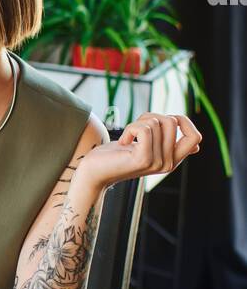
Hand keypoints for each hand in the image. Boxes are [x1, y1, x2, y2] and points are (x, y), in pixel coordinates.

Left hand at [74, 113, 201, 194]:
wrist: (93, 172)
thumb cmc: (116, 156)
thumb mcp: (146, 147)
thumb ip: (167, 144)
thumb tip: (196, 145)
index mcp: (172, 160)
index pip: (195, 137)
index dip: (183, 121)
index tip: (161, 121)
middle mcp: (168, 163)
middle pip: (173, 121)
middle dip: (151, 116)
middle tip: (134, 130)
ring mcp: (157, 162)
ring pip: (156, 122)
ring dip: (137, 122)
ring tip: (127, 137)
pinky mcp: (144, 159)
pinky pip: (144, 128)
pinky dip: (130, 128)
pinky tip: (122, 142)